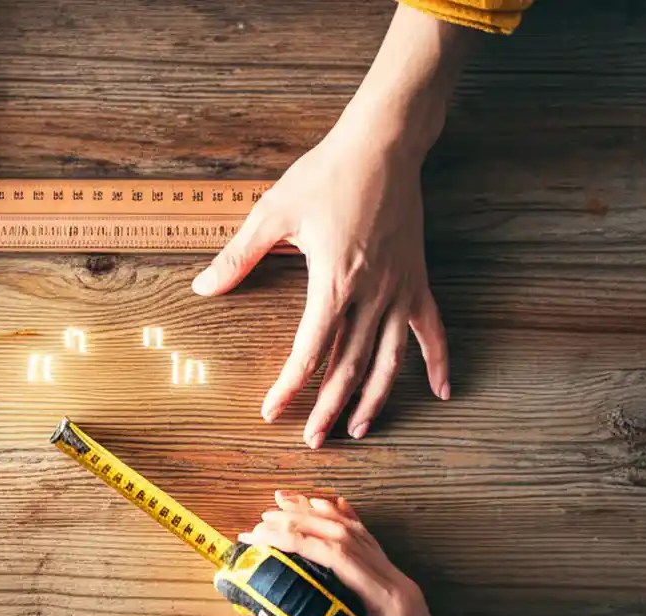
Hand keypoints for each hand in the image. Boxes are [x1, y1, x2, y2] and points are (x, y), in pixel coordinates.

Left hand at [193, 131, 446, 446]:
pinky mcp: (418, 280)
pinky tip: (443, 391)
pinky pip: (432, 330)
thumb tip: (202, 286)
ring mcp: (400, 289)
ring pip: (389, 359)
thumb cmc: (326, 175)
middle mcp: (371, 294)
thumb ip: (238, 256)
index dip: (289, 385)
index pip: (309, 350)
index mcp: (333, 282)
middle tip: (311, 439)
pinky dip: (439, 362)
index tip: (271, 410)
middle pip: (349, 365)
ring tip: (359, 429)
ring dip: (373, 398)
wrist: (383, 146)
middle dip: (328, 407)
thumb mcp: (272, 212)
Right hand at [241, 491, 496, 615]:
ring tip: (285, 504)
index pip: (337, 555)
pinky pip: (368, 544)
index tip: (263, 535)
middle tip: (263, 519)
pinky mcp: (397, 586)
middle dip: (301, 520)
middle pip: (344, 535)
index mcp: (388, 602)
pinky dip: (344, 523)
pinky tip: (328, 510)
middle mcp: (396, 583)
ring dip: (319, 516)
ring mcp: (399, 581)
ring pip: (357, 533)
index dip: (296, 538)